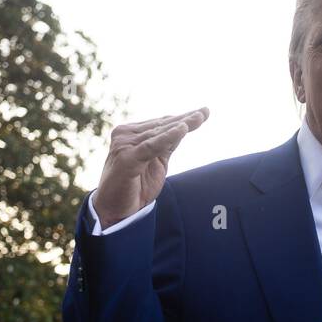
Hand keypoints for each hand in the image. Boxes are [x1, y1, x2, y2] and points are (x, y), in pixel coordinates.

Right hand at [92, 107, 209, 228]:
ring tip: (199, 116)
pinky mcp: (127, 158)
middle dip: (186, 119)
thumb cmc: (135, 187)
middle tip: (205, 111)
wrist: (115, 210)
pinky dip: (168, 137)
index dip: (183, 118)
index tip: (203, 112)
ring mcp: (125, 145)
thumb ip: (166, 146)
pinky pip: (152, 146)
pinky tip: (183, 129)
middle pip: (162, 126)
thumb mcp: (156, 163)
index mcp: (131, 134)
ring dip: (181, 124)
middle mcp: (126, 135)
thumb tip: (183, 128)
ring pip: (159, 133)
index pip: (161, 124)